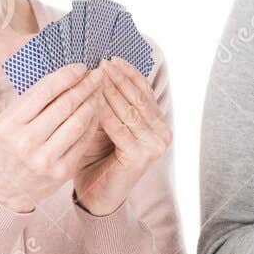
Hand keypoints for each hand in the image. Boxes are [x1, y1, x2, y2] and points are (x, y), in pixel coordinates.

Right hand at [0, 64, 104, 211]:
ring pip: (79, 122)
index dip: (67, 75)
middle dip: (86, 85)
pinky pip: (84, 140)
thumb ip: (32, 101)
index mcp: (10, 124)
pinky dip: (94, 122)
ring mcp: (45, 158)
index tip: (82, 67)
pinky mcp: (61, 171)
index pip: (45, 91)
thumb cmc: (8, 148)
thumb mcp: (8, 122)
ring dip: (94, 102)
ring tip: (100, 90)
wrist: (3, 188)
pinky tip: (98, 111)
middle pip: (66, 104)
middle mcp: (26, 141)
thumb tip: (64, 75)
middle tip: (98, 74)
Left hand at [73, 57, 172, 216]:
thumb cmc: (98, 156)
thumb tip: (101, 67)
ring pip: (128, 110)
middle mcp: (162, 134)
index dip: (129, 73)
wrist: (97, 195)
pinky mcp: (140, 156)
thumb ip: (110, 100)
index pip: (144, 92)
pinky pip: (119, 128)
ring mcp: (154, 146)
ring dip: (110, 91)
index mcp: (158, 124)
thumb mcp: (107, 122)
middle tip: (102, 63)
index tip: (112, 58)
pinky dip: (104, 112)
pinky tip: (91, 100)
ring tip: (95, 76)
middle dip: (119, 79)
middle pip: (138, 98)